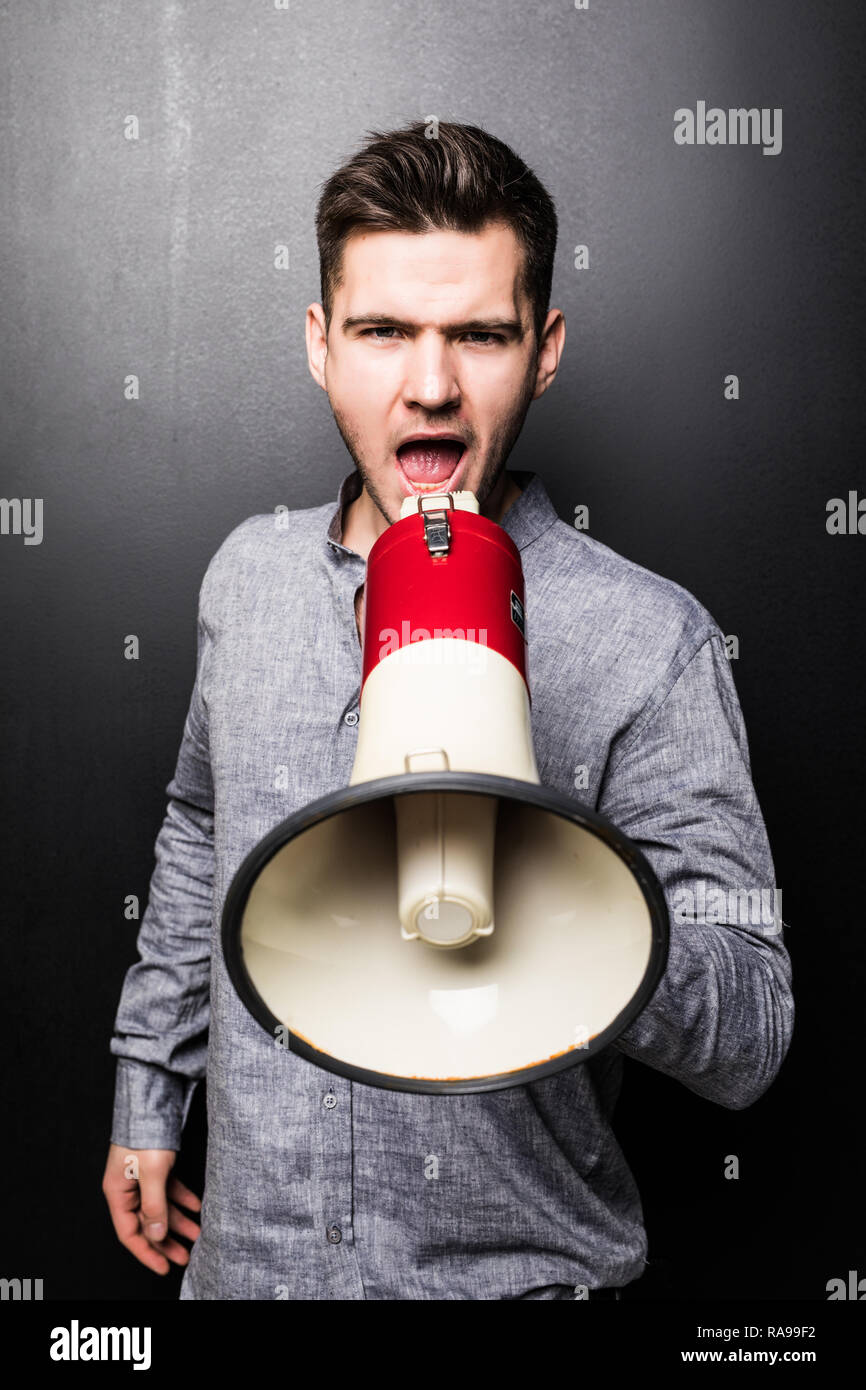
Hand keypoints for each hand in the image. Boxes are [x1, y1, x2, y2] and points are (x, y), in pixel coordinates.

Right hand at [102, 1143, 201, 1274]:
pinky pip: (169, 1190)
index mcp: (118, 1193)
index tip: (165, 1267)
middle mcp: (128, 1188)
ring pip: (161, 1207)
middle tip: (187, 1256)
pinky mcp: (155, 1166)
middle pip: (147, 1222)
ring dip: (179, 1221)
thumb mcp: (151, 1173)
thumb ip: (153, 1206)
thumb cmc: (145, 1135)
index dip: (147, 1252)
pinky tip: (198, 1206)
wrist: (152, 1099)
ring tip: (199, 1234)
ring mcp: (141, 1177)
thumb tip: (155, 1234)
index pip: (129, 1233)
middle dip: (167, 1241)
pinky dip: (183, 1199)